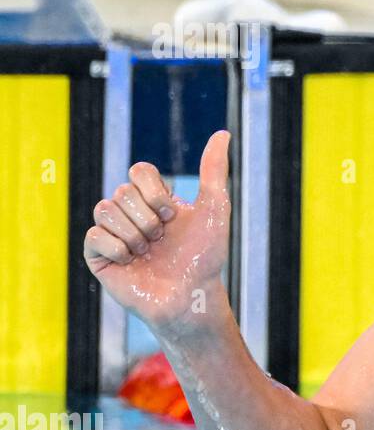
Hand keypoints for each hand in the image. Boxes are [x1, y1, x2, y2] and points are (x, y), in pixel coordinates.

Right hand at [83, 130, 232, 331]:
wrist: (191, 296)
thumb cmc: (205, 256)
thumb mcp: (215, 208)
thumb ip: (214, 171)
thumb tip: (223, 133)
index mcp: (154, 200)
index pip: (138, 171)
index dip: (154, 191)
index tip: (173, 214)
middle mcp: (131, 213)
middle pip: (122, 191)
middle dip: (148, 217)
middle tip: (161, 239)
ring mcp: (113, 233)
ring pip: (105, 208)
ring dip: (134, 233)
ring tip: (147, 252)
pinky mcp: (98, 255)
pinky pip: (95, 234)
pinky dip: (118, 247)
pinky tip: (131, 261)